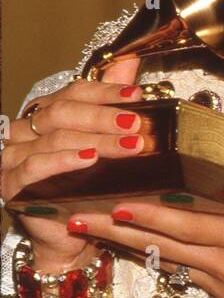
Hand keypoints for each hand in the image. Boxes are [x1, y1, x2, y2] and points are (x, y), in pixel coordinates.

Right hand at [2, 55, 146, 267]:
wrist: (70, 236)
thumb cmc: (86, 187)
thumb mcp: (104, 143)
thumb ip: (111, 102)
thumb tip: (130, 61)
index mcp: (44, 115)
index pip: (74, 92)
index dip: (106, 91)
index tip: (138, 95)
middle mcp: (24, 131)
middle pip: (63, 113)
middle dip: (105, 117)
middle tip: (137, 125)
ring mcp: (13, 157)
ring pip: (54, 138)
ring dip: (96, 140)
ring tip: (129, 144)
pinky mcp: (11, 185)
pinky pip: (35, 167)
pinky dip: (63, 161)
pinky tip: (89, 159)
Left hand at [65, 157, 223, 297]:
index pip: (185, 221)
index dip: (147, 213)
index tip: (112, 203)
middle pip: (163, 240)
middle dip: (118, 231)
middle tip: (79, 222)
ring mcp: (220, 282)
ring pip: (167, 258)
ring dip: (129, 246)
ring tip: (99, 236)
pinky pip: (183, 274)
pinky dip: (159, 262)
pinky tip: (147, 256)